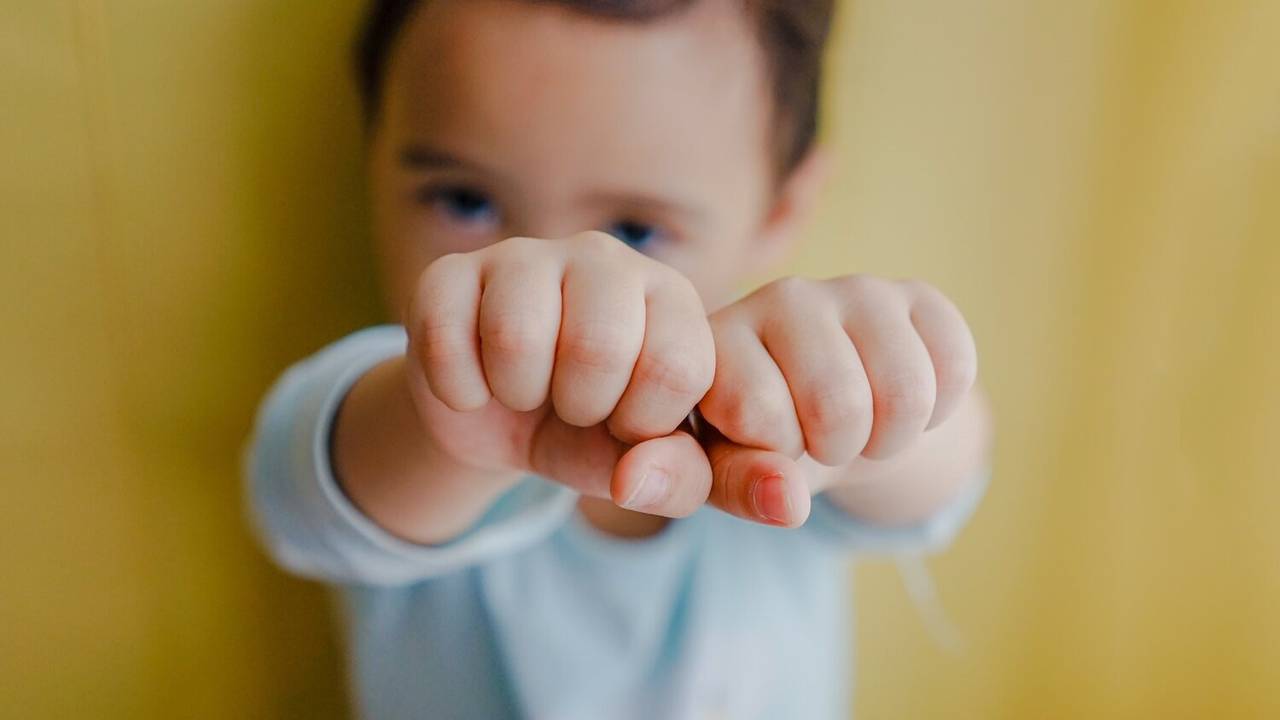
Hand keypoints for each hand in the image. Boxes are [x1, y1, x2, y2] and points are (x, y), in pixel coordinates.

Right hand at [404, 231, 717, 516]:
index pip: (677, 366)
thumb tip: (633, 479)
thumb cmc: (590, 431)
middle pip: (598, 346)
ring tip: (526, 390)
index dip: (644, 422)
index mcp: (669, 297)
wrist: (501, 422)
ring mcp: (523, 255)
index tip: (625, 422)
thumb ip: (675, 476)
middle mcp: (603, 259)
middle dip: (580, 407)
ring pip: (516, 335)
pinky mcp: (449, 270)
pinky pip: (445, 337)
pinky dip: (458, 389)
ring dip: (517, 392)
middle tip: (572, 407)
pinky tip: (475, 384)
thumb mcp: (642, 462)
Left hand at [697, 275, 977, 523]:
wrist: (822, 413)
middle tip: (822, 440)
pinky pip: (955, 367)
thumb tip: (787, 501)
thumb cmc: (758, 444)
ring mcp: (852, 288)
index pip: (757, 411)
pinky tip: (899, 401)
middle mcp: (780, 297)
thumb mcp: (725, 471)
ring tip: (861, 427)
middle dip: (839, 449)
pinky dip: (938, 411)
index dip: (774, 455)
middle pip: (838, 404)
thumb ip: (738, 486)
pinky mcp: (915, 294)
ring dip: (892, 438)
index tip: (765, 445)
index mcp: (718, 338)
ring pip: (906, 391)